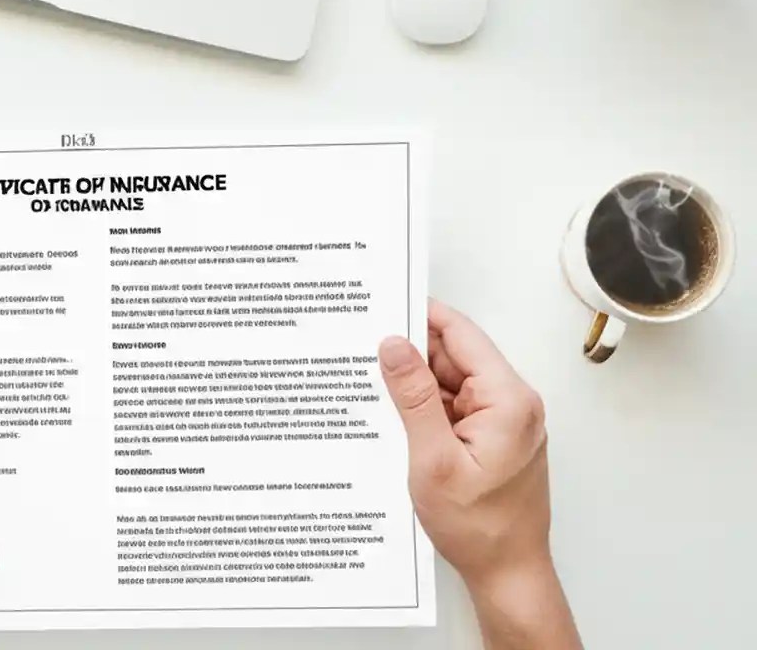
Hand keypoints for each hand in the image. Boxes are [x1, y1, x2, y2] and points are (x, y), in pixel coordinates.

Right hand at [379, 301, 581, 649]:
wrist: (507, 573)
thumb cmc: (480, 529)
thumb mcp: (433, 460)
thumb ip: (413, 398)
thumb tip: (395, 346)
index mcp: (508, 400)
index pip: (461, 335)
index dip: (422, 317)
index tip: (385, 306)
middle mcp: (513, 404)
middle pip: (455, 358)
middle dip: (411, 355)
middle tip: (365, 354)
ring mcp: (504, 422)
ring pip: (452, 384)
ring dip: (416, 387)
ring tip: (377, 396)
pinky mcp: (493, 439)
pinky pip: (454, 409)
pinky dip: (426, 411)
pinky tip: (397, 423)